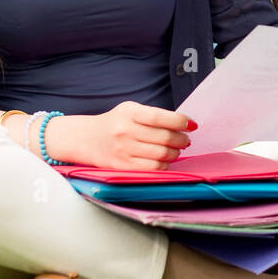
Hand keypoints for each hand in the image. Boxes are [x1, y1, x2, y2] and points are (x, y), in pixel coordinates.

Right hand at [77, 101, 197, 170]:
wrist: (87, 139)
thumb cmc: (115, 123)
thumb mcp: (130, 110)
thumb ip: (153, 115)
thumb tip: (182, 124)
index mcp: (129, 113)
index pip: (160, 117)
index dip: (180, 121)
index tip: (191, 125)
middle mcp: (125, 131)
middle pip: (164, 138)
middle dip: (181, 139)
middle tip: (186, 139)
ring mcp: (123, 150)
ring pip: (161, 154)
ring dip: (175, 153)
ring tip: (177, 149)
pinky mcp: (123, 166)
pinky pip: (153, 168)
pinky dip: (164, 165)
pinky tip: (165, 160)